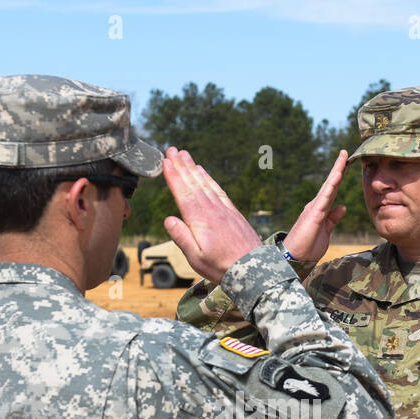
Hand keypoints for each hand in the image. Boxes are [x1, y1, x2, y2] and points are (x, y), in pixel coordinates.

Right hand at [162, 147, 261, 283]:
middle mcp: (211, 210)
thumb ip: (181, 237)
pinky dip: (209, 179)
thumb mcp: (196, 258)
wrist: (253, 269)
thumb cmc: (222, 267)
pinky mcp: (233, 212)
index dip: (174, 176)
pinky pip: (218, 190)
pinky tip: (203, 172)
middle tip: (171, 149)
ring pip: (205, 183)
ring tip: (185, 155)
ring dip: (194, 168)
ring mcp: (223, 209)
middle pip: (193, 183)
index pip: (183, 193)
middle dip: (182, 166)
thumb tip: (168, 219)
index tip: (165, 162)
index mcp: (199, 220)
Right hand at [282, 149, 348, 260]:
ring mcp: (315, 208)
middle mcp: (316, 205)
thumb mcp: (326, 231)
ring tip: (343, 157)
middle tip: (344, 153)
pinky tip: (338, 175)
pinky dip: (332, 184)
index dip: (339, 178)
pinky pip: (325, 196)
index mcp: (320, 210)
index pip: (332, 191)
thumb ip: (333, 218)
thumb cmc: (308, 246)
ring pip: (328, 186)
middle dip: (338, 168)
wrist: (294, 258)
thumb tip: (343, 206)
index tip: (346, 165)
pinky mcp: (314, 214)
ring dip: (336, 171)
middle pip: (330, 184)